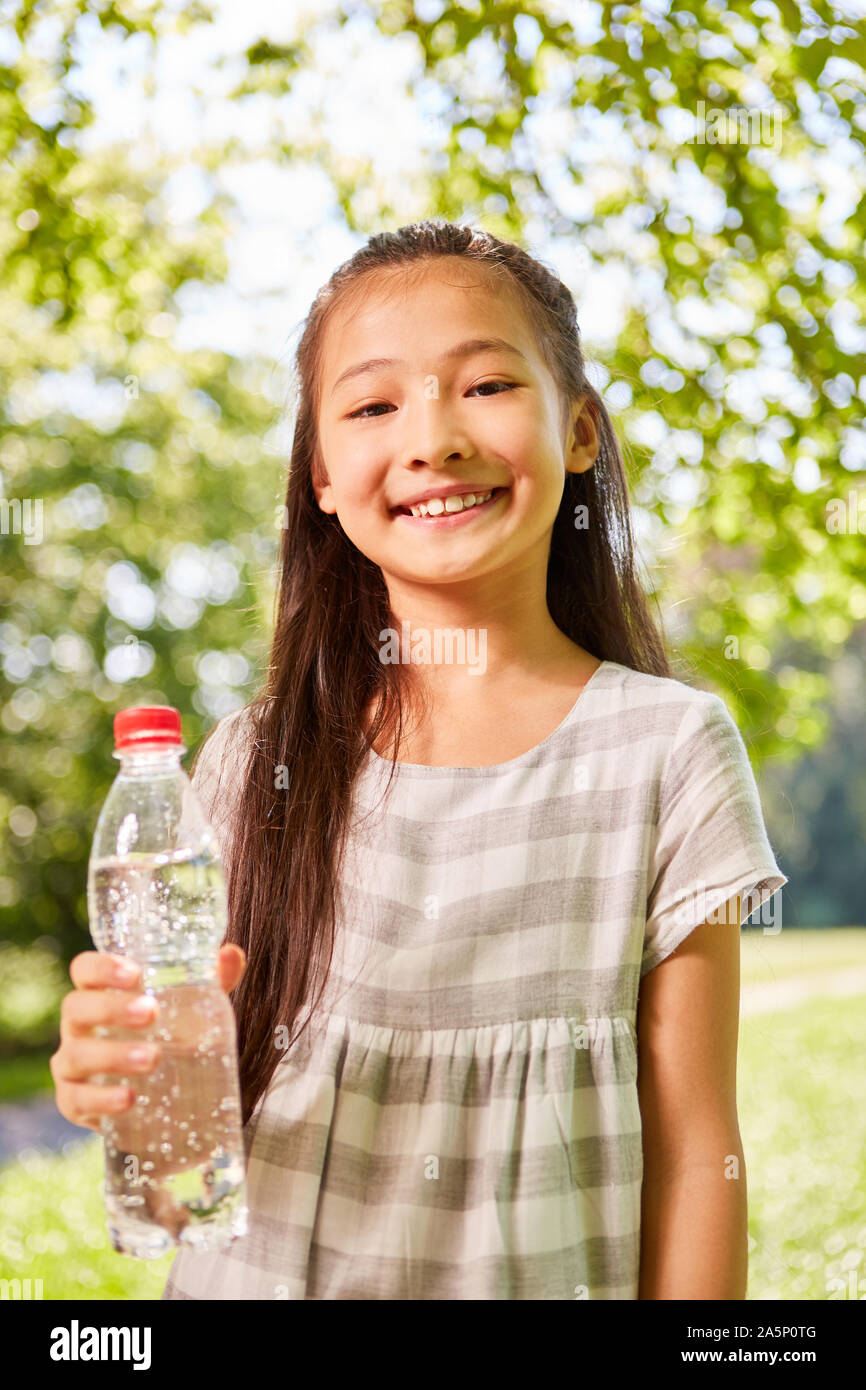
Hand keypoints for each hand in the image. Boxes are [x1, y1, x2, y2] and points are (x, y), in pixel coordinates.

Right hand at [49, 944, 247, 1132]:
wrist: (154, 1098)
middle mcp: (78, 1026)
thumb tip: (231, 954)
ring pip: (76, 1055)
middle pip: (76, 1007)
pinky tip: (129, 1098)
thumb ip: (211, 982)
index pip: (84, 970)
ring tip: (152, 1058)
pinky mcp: (73, 1104)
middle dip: (111, 1009)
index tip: (135, 973)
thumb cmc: (166, 1038)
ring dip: (113, 1055)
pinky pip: (76, 1101)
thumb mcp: (189, 1009)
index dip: (102, 967)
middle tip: (151, 1013)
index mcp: (99, 994)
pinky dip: (102, 1099)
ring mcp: (70, 1066)